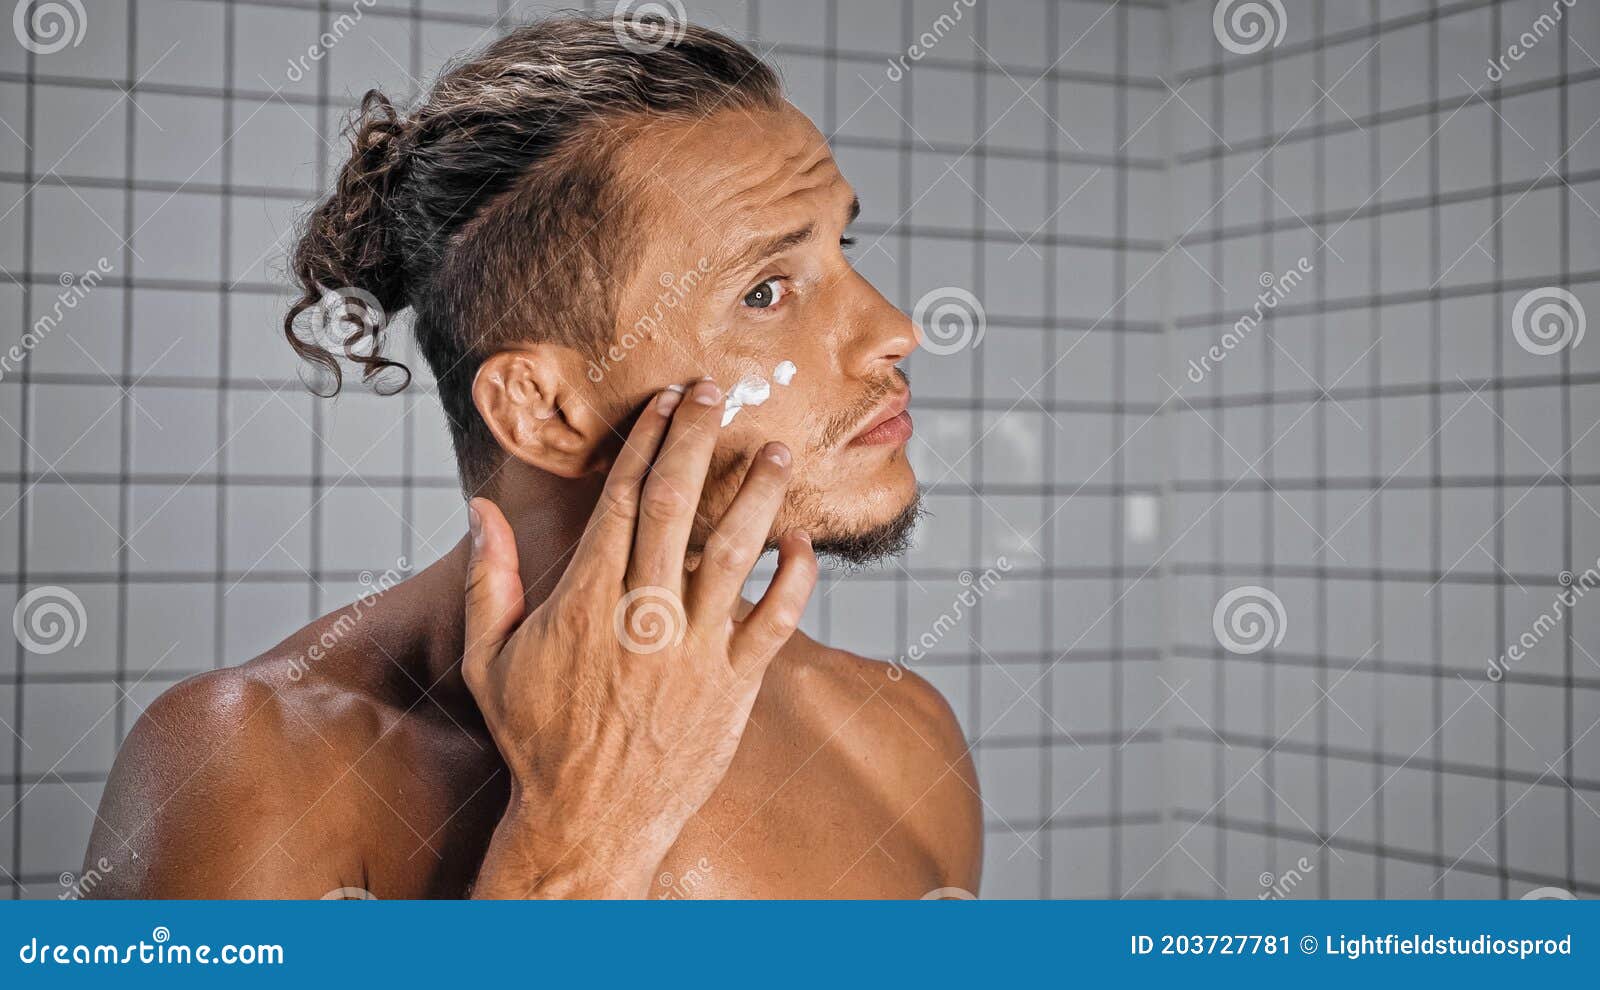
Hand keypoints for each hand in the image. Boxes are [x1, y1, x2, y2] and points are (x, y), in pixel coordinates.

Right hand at [463, 377, 817, 897]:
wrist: (588, 822)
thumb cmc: (536, 739)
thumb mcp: (490, 660)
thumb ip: (488, 579)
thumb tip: (481, 508)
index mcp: (586, 601)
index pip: (621, 499)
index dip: (646, 441)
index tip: (664, 400)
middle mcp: (643, 616)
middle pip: (676, 506)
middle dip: (696, 440)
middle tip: (716, 392)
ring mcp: (694, 652)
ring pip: (734, 554)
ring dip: (758, 496)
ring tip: (777, 451)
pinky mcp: (734, 687)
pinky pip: (775, 623)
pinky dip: (793, 579)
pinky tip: (802, 543)